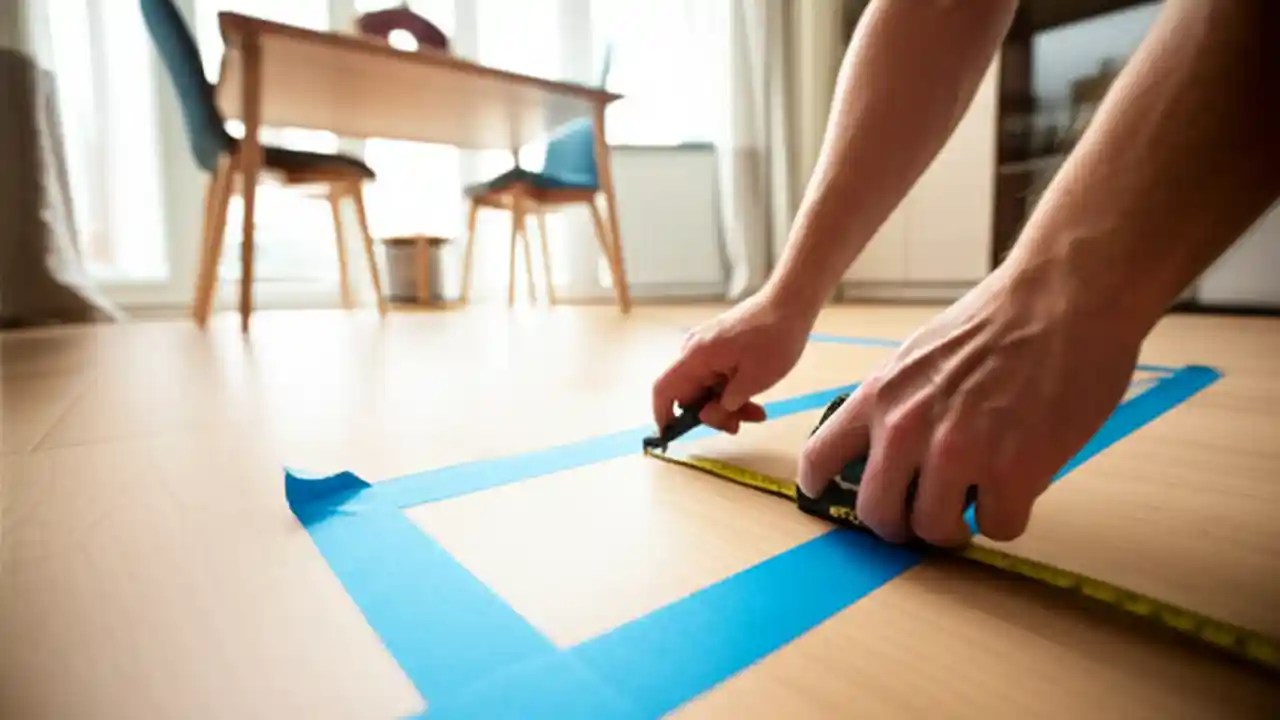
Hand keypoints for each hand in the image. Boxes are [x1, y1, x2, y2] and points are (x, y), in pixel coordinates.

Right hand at [652, 289, 813, 433]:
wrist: (790, 303)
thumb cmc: (774, 340)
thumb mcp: (754, 380)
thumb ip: (727, 403)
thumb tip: (710, 414)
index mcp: (696, 357)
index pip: (664, 390)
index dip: (663, 415)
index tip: (673, 436)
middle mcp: (694, 351)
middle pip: (689, 394)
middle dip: (712, 413)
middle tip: (739, 425)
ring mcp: (706, 348)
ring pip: (707, 388)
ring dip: (727, 405)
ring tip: (757, 414)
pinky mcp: (719, 346)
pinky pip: (717, 376)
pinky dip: (731, 391)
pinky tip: (754, 399)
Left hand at [798, 267, 1143, 545]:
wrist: (1062, 298)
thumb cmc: (999, 319)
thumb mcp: (920, 355)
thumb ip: (900, 403)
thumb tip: (893, 450)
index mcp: (880, 396)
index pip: (821, 456)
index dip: (819, 483)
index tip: (822, 493)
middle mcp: (907, 429)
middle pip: (877, 514)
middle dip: (900, 525)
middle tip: (926, 518)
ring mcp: (957, 453)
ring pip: (935, 530)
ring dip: (957, 526)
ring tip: (978, 502)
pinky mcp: (1011, 472)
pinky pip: (997, 527)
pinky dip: (1010, 516)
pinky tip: (1021, 487)